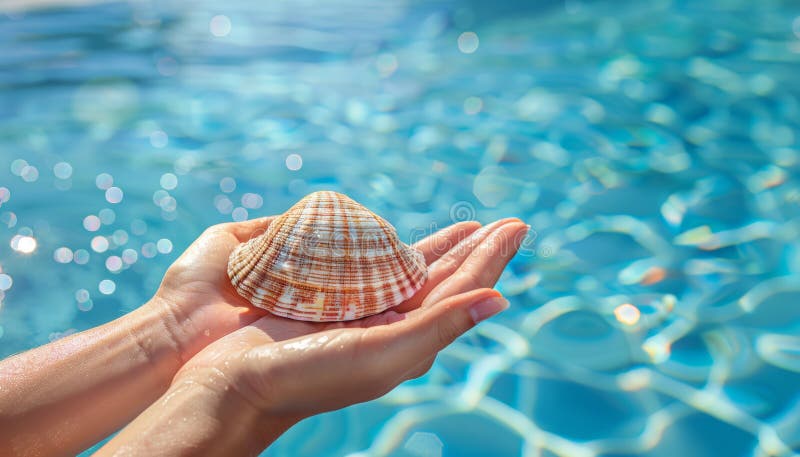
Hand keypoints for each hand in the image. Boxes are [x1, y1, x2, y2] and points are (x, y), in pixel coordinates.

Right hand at [175, 218, 526, 425]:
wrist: (235, 384)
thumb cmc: (309, 377)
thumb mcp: (384, 354)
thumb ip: (441, 323)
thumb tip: (499, 299)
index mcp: (410, 338)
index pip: (464, 289)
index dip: (493, 258)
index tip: (518, 226)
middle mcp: (392, 325)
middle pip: (447, 278)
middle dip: (477, 250)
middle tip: (507, 223)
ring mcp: (361, 312)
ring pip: (414, 272)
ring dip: (444, 249)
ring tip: (469, 227)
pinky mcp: (330, 300)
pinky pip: (372, 269)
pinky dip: (394, 252)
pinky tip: (401, 242)